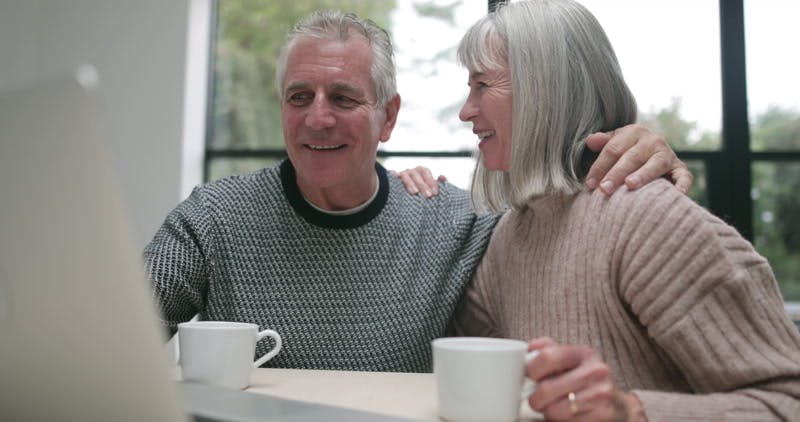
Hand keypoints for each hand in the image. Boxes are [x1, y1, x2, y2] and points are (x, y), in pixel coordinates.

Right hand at [390, 166, 447, 197]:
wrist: (405, 200)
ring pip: (405, 175)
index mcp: (421, 171)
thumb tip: (443, 177)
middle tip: (428, 196)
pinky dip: (393, 176)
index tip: (435, 193)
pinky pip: (392, 177)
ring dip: (410, 183)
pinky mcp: (392, 180)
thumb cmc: (422, 194)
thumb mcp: (430, 189)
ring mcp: (401, 175)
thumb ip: (437, 184)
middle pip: (416, 173)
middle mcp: (411, 171)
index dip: (431, 181)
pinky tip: (395, 177)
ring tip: (414, 192)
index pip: (425, 172)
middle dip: (423, 185)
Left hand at [525, 337, 644, 421]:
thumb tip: (529, 348)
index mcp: (583, 353)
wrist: (616, 405)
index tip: (530, 378)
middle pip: (546, 388)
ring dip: (549, 412)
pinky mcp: (605, 415)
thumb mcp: (569, 360)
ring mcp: (602, 393)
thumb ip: (548, 350)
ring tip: (556, 407)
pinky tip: (569, 415)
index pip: (547, 356)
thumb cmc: (585, 381)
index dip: (531, 370)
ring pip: (554, 410)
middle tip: (538, 400)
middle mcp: (596, 370)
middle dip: (536, 398)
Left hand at [585, 123, 692, 194]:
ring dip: (643, 175)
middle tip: (604, 189)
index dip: (599, 166)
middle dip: (616, 173)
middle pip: (631, 157)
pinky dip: (682, 184)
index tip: (590, 184)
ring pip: (655, 164)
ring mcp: (668, 154)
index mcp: (634, 132)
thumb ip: (603, 143)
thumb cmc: (627, 152)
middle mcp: (653, 141)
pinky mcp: (680, 168)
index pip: (613, 149)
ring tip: (630, 185)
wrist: (654, 152)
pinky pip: (684, 176)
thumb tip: (591, 141)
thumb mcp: (615, 142)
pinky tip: (677, 193)